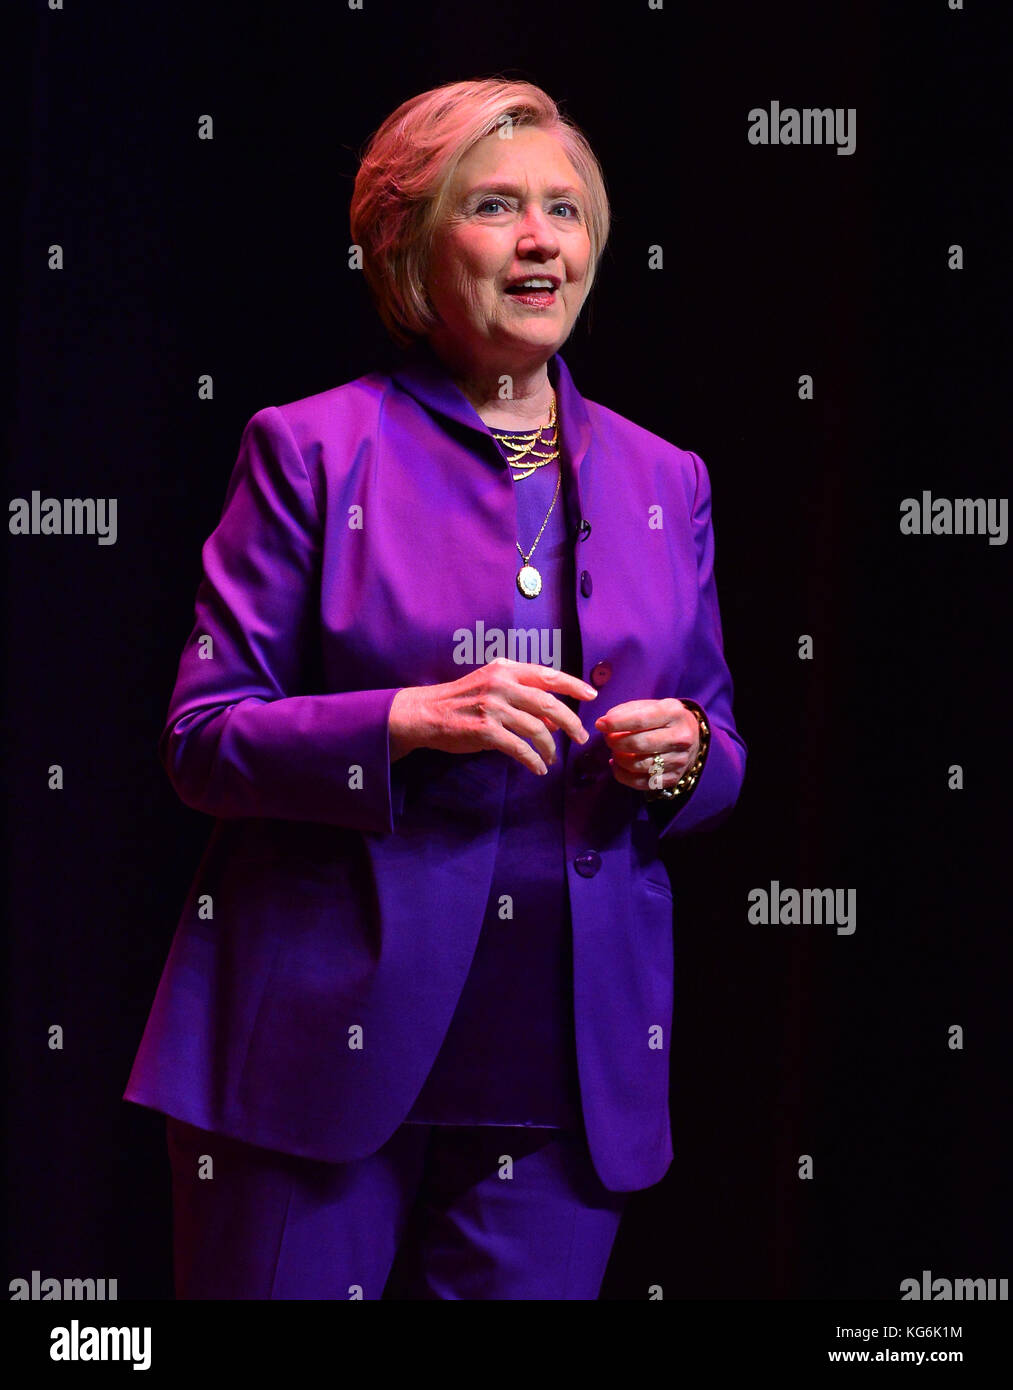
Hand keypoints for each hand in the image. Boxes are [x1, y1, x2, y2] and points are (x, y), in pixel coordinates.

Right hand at [388, 658, 597, 774]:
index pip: (548, 675)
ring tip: (553, 758)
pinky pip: (519, 748)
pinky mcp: (485, 731)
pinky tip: (538, 768)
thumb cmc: (462, 701)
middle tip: (580, 737)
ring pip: (536, 729)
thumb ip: (523, 699)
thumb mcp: (492, 688)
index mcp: (506, 670)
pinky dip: (533, 760)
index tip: (592, 696)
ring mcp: (493, 707)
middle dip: (571, 723)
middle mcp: (501, 685)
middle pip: (548, 704)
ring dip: (550, 747)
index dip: (574, 685)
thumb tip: (554, 721)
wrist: (426, 713)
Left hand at [594, 697, 700, 792]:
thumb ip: (626, 711)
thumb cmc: (662, 719)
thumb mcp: (649, 705)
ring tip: (615, 749)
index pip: (640, 720)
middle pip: (638, 744)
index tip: (600, 724)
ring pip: (637, 765)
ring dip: (618, 757)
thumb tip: (604, 723)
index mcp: (674, 713)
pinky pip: (639, 782)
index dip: (616, 723)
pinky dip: (621, 774)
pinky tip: (617, 764)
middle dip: (615, 742)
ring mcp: (678, 760)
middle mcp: (680, 738)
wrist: (691, 736)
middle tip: (608, 738)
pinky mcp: (672, 778)